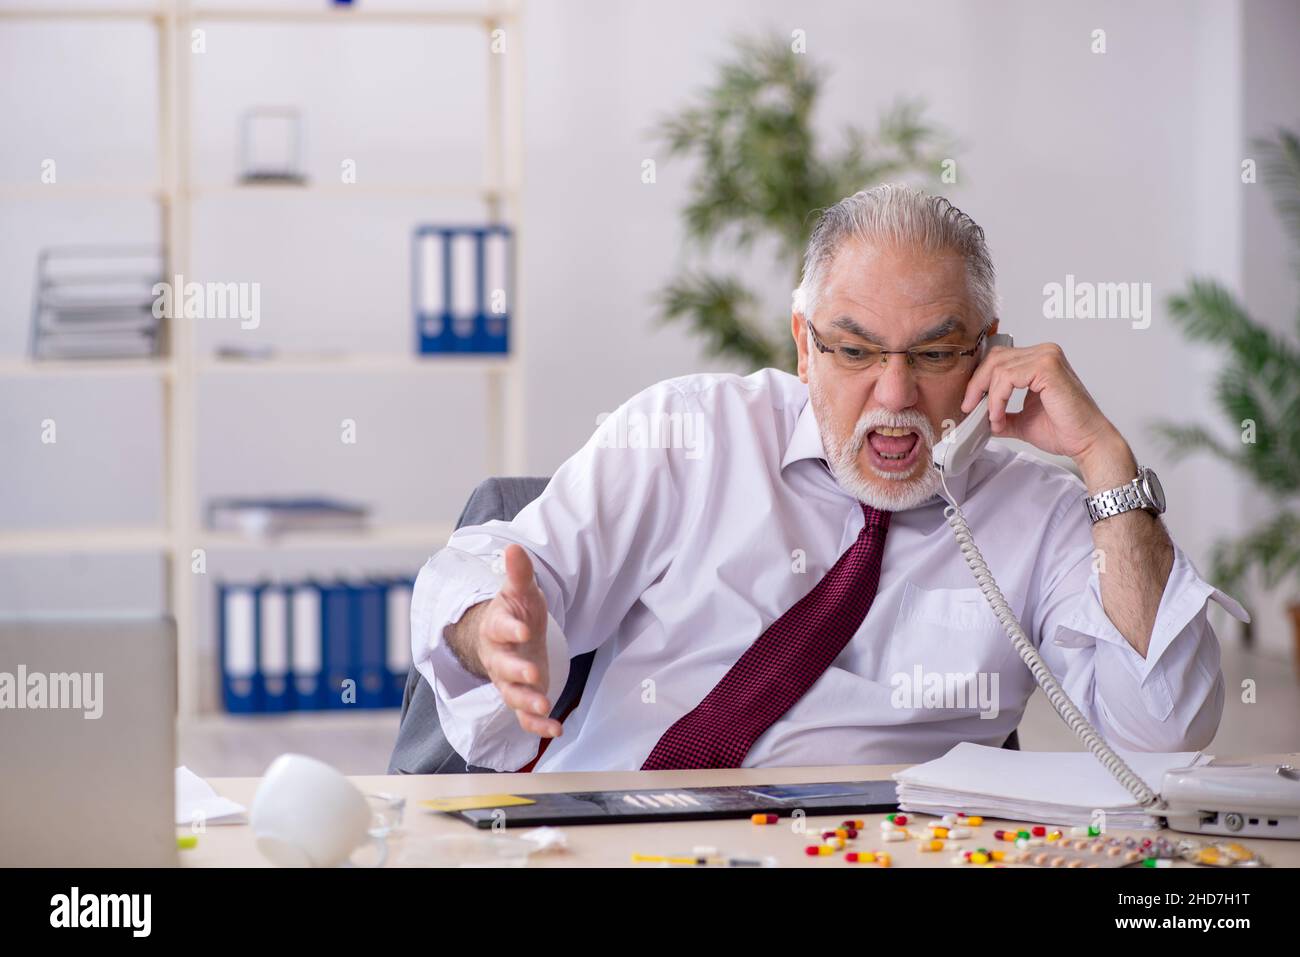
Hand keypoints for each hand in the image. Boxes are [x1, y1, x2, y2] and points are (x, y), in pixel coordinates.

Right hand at [475, 544, 562, 738]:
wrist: (511, 635)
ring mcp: (508, 681)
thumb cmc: (516, 611)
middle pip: (503, 668)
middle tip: (533, 674)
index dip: (510, 629)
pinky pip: (525, 716)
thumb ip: (519, 573)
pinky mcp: (521, 697)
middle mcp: (498, 658)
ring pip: (512, 695)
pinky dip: (538, 725)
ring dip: (528, 702)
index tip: (523, 629)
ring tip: (545, 705)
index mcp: (497, 628)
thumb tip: (513, 547)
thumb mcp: (520, 591)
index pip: (499, 628)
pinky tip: (556, 729)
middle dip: (517, 672)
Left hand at [960, 341, 1124, 471]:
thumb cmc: (1064, 430)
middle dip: (977, 385)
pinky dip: (997, 399)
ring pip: (998, 368)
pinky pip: (1007, 378)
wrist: (1087, 442)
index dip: (980, 380)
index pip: (999, 359)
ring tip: (993, 419)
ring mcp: (1047, 357)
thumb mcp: (1022, 420)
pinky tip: (1000, 416)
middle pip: (995, 358)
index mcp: (1039, 360)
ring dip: (989, 397)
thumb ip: (1001, 413)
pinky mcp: (1047, 367)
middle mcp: (1045, 353)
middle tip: (969, 407)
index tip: (970, 403)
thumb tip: (977, 416)